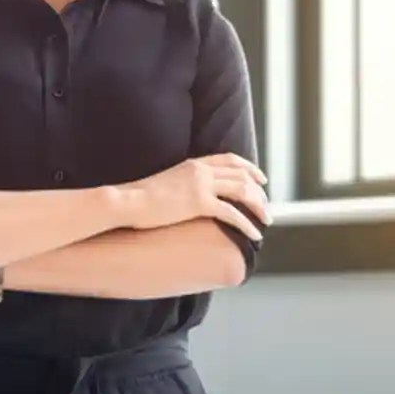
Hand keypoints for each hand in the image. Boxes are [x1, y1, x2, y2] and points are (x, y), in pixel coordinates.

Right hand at [119, 154, 269, 240]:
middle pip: (241, 175)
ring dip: (259, 206)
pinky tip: (255, 234)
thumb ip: (182, 182)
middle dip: (259, 191)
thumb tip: (189, 195)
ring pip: (242, 190)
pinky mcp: (199, 203)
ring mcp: (201, 185)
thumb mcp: (166, 182)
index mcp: (193, 163)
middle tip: (267, 206)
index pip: (230, 159)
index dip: (250, 168)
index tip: (261, 178)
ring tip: (267, 219)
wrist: (127, 202)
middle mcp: (200, 170)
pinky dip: (247, 223)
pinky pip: (232, 213)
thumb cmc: (139, 198)